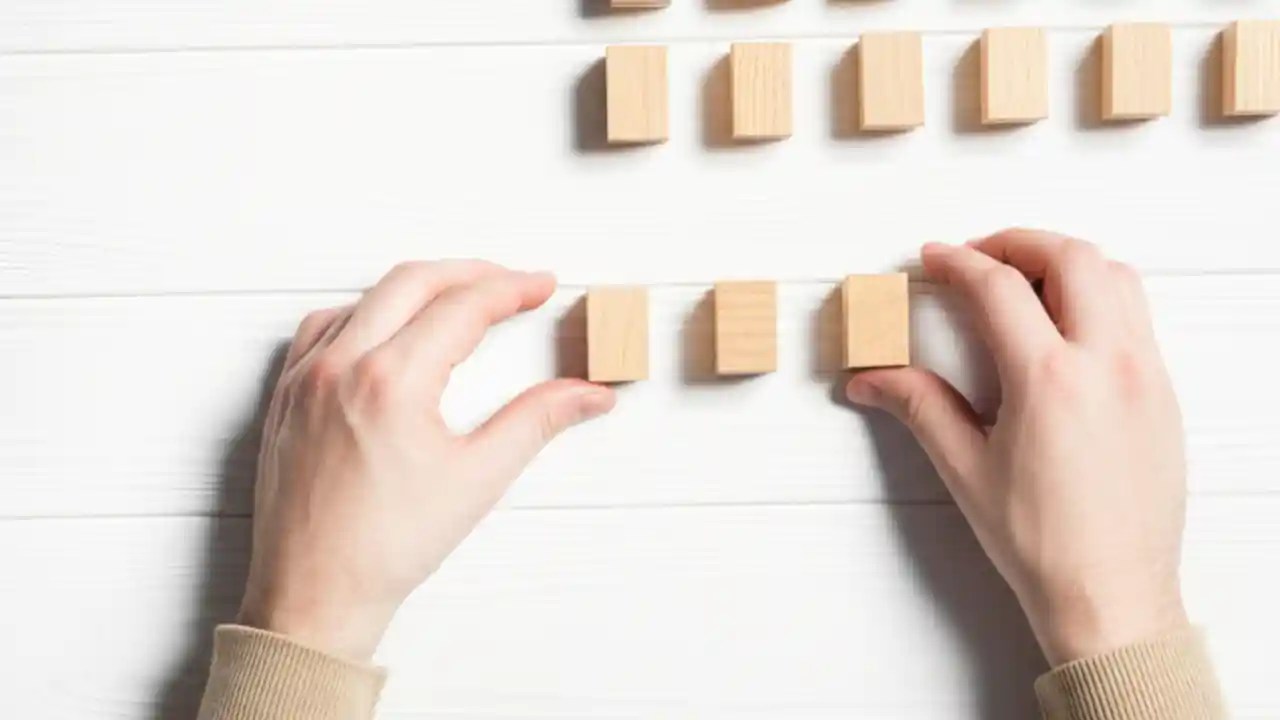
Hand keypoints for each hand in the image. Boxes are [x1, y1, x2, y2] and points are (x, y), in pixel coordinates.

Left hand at [238, 261, 615, 661]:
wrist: (315, 597)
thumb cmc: (387, 548)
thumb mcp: (478, 479)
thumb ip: (537, 421)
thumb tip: (589, 394)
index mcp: (391, 381)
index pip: (463, 307)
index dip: (511, 290)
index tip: (540, 287)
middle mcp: (340, 366)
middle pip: (412, 282)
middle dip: (469, 273)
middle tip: (509, 284)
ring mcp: (304, 379)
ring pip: (364, 298)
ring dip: (415, 288)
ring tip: (455, 300)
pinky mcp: (284, 397)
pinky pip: (322, 327)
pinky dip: (364, 313)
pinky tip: (385, 330)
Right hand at [847, 229, 1187, 665]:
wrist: (1111, 595)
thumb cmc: (1043, 544)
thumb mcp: (966, 470)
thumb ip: (918, 406)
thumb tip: (870, 377)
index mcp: (1050, 381)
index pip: (999, 287)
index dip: (958, 262)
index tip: (934, 258)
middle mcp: (1108, 365)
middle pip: (1070, 257)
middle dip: (1016, 242)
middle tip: (978, 258)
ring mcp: (1146, 376)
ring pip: (1116, 276)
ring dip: (1065, 261)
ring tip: (1025, 280)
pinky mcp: (1164, 394)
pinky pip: (1139, 314)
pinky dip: (1100, 294)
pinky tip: (1067, 323)